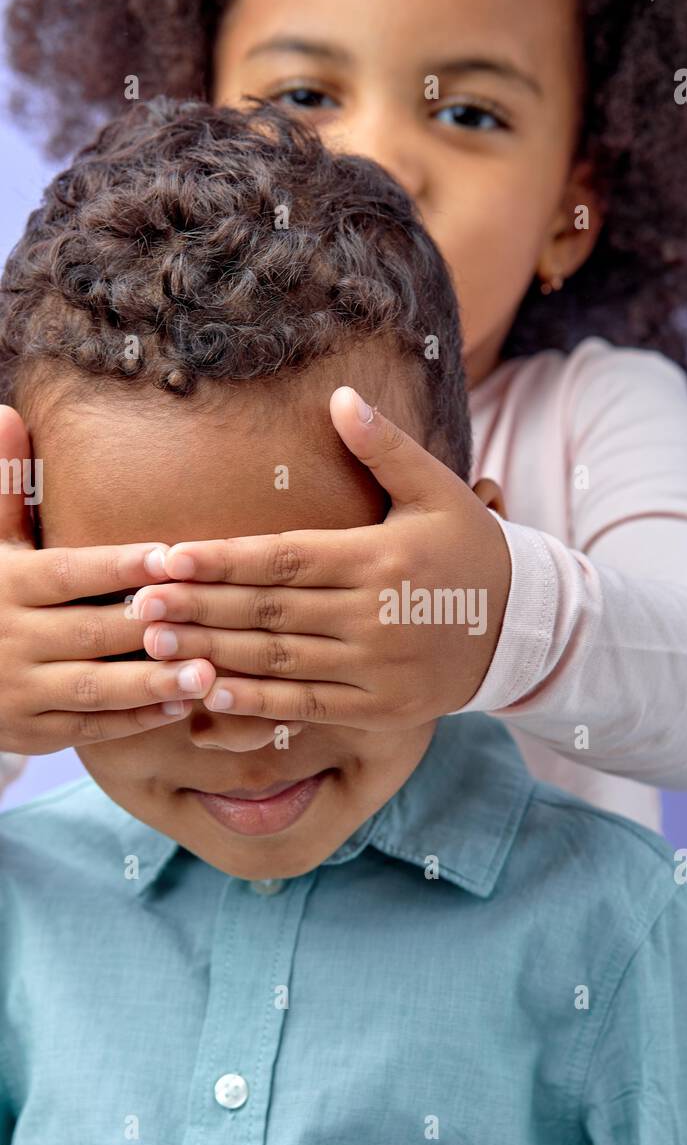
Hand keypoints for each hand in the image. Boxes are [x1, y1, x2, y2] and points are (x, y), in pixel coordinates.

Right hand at [0, 405, 216, 752]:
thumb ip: (4, 486)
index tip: (171, 554)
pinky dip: (137, 719)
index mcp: (7, 586)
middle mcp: (12, 639)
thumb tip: (8, 412)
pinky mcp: (35, 731)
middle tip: (206, 617)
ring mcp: (22, 691)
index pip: (69, 573)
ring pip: (95, 688)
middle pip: (89, 632)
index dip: (119, 564)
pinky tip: (184, 705)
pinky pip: (93, 727)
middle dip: (149, 628)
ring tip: (208, 672)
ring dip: (153, 682)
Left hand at [131, 387, 510, 729]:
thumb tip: (340, 395)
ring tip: (155, 646)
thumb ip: (386, 448)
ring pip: (279, 662)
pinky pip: (306, 707)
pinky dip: (256, 704)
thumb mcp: (439, 491)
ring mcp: (376, 668)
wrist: (521, 628)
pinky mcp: (378, 709)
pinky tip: (209, 693)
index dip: (224, 560)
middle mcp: (374, 616)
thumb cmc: (471, 551)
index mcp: (379, 559)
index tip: (167, 557)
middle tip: (136, 604)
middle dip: (199, 608)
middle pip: (270, 611)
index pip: (286, 558)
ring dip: (213, 654)